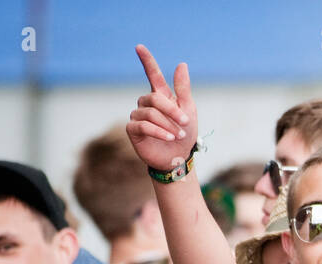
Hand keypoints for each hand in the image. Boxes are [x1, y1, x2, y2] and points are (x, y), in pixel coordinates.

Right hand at [127, 45, 197, 173]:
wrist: (178, 159)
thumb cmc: (185, 135)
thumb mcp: (188, 111)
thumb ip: (183, 89)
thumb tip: (181, 64)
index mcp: (161, 97)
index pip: (152, 74)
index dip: (146, 60)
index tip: (139, 46)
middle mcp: (147, 104)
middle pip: (154, 98)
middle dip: (172, 110)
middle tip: (185, 123)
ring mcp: (138, 116)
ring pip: (149, 113)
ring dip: (167, 124)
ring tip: (178, 135)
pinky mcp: (133, 130)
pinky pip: (143, 125)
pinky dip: (158, 131)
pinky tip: (168, 138)